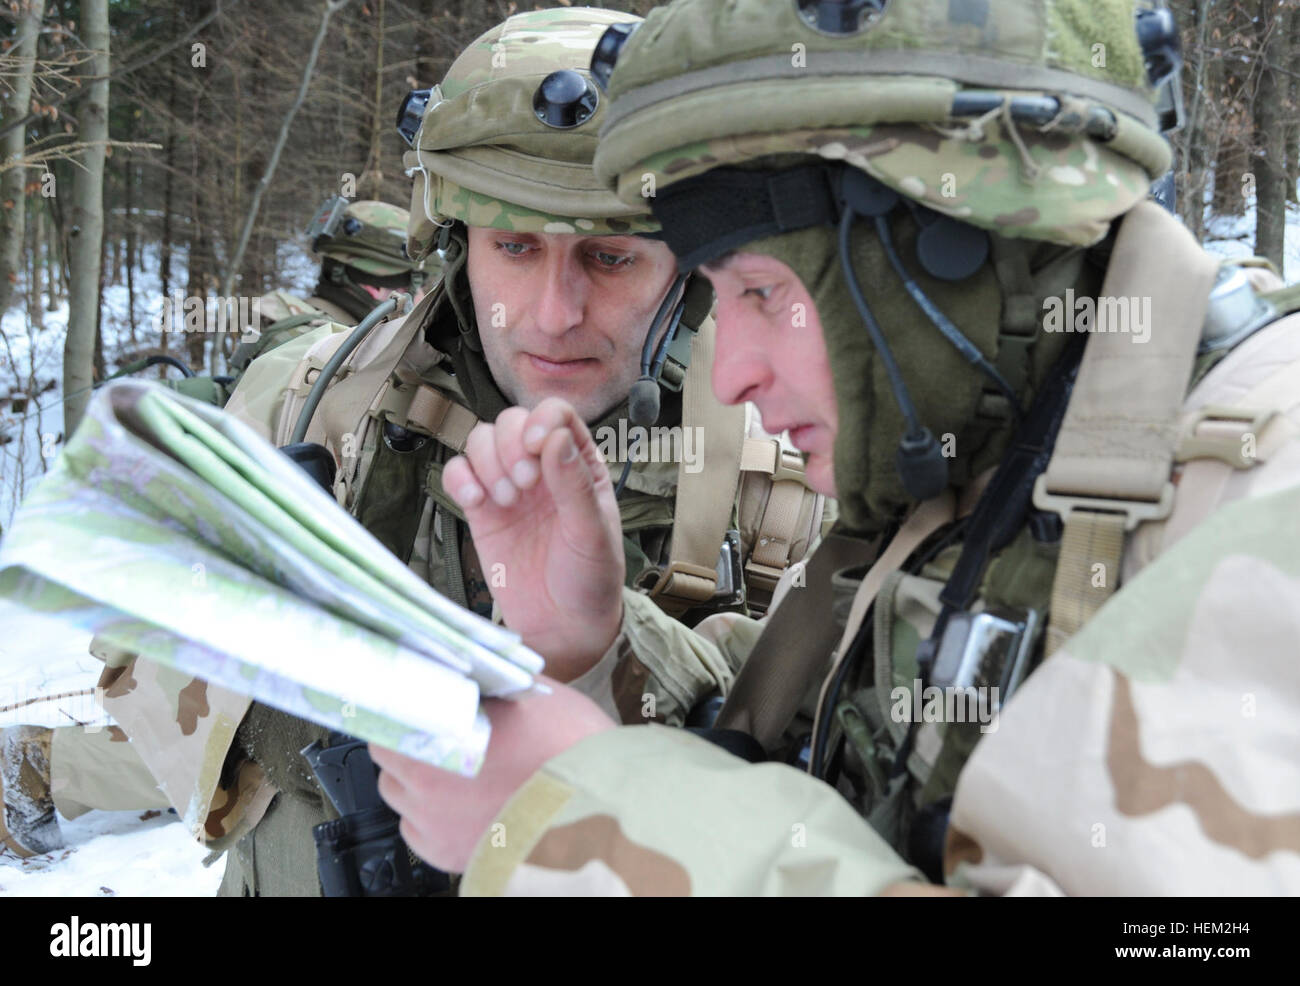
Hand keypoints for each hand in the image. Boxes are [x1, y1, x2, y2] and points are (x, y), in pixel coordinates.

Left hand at [372, 680, 614, 873]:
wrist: (602, 807)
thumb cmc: (572, 749)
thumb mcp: (529, 691)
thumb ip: (485, 680)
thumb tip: (465, 667)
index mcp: (439, 736)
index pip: (391, 714)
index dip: (404, 705)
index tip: (415, 701)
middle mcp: (426, 785)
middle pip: (390, 757)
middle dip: (414, 743)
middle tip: (448, 735)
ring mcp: (435, 826)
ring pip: (401, 797)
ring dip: (419, 783)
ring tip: (463, 774)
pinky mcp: (449, 857)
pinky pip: (418, 834)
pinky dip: (433, 819)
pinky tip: (467, 805)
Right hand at [443, 398, 624, 679]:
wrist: (563, 628)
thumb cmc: (590, 580)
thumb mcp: (592, 533)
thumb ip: (573, 485)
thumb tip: (556, 437)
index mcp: (579, 464)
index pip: (557, 414)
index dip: (542, 419)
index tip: (537, 446)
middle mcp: (542, 468)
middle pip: (512, 421)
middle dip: (511, 445)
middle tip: (522, 485)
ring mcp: (508, 487)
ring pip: (481, 440)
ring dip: (487, 461)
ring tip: (504, 500)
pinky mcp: (481, 511)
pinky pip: (458, 473)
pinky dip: (459, 477)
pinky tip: (475, 500)